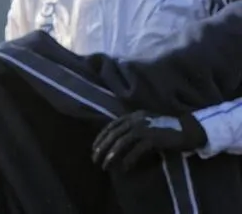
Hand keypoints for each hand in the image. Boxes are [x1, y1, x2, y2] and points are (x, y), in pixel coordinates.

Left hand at [91, 110, 207, 170]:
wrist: (189, 130)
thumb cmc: (166, 129)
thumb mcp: (146, 125)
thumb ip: (132, 129)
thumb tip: (116, 142)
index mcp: (133, 116)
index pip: (111, 126)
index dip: (100, 137)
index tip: (94, 148)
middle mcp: (136, 119)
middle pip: (113, 134)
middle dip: (102, 148)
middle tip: (95, 160)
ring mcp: (145, 128)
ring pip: (122, 142)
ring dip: (111, 155)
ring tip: (105, 165)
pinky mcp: (153, 138)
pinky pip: (136, 150)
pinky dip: (129, 159)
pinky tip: (124, 168)